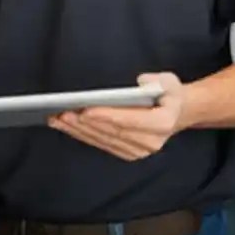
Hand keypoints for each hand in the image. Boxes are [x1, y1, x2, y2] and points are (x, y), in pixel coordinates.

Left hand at [48, 73, 185, 160]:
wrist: (177, 113)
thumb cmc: (168, 94)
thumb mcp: (169, 80)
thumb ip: (157, 80)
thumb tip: (140, 82)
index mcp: (164, 123)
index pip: (131, 121)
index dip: (107, 116)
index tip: (85, 110)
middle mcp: (152, 142)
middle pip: (113, 132)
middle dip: (86, 123)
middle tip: (63, 113)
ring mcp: (139, 151)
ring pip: (104, 140)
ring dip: (79, 130)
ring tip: (57, 119)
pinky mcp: (128, 153)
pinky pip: (102, 144)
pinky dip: (82, 135)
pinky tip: (66, 126)